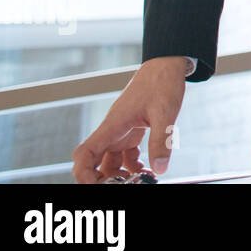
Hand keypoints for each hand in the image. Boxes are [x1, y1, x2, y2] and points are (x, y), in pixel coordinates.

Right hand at [72, 56, 185, 182]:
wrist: (167, 64)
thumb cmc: (162, 82)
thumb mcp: (165, 112)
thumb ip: (161, 141)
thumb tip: (159, 169)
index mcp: (113, 124)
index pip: (85, 153)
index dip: (83, 173)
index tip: (96, 185)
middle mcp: (113, 129)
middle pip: (95, 162)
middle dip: (104, 178)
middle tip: (124, 185)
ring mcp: (121, 130)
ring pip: (111, 160)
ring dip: (121, 174)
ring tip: (141, 180)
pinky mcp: (132, 130)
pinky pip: (125, 154)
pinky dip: (133, 166)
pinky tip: (149, 169)